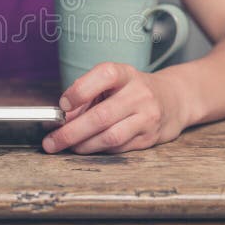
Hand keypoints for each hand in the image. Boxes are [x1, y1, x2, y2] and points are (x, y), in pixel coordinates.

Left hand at [42, 62, 186, 154]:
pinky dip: (98, 150)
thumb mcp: (112, 83)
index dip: (80, 90)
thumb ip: (86, 96)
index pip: (104, 76)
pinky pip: (119, 148)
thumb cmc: (131, 90)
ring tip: (67, 147)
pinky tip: (87, 148)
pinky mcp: (150, 137)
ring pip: (110, 137)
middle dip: (71, 132)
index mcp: (125, 74)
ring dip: (83, 145)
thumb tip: (62, 120)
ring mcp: (147, 116)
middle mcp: (139, 94)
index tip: (62, 105)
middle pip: (102, 116)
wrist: (173, 99)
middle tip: (51, 142)